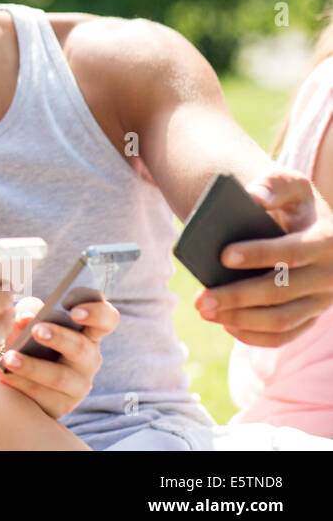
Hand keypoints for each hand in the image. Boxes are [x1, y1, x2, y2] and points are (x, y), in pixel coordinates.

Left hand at [0, 296, 118, 418]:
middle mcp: (89, 358)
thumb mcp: (28, 318)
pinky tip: (3, 374)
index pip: (107, 319)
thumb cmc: (27, 336)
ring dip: (33, 366)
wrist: (14, 373)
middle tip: (36, 330)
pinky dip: (20, 383)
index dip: (96, 313)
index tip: (74, 311)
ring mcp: (79, 384)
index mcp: (88, 331)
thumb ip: (29, 310)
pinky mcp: (61, 405)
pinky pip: (42, 395)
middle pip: (82, 348)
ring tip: (9, 358)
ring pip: (61, 377)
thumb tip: (26, 317)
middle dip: (59, 338)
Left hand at [195, 170, 332, 345]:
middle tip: (199, 300)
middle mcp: (330, 274)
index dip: (259, 254)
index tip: (223, 255)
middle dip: (237, 297)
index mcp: (328, 240)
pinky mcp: (311, 316)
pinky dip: (256, 336)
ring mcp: (322, 299)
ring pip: (282, 319)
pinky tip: (227, 326)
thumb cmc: (291, 204)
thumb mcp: (290, 184)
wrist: (307, 226)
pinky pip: (285, 335)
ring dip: (240, 320)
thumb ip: (274, 184)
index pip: (292, 251)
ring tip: (205, 312)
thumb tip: (253, 196)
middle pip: (281, 292)